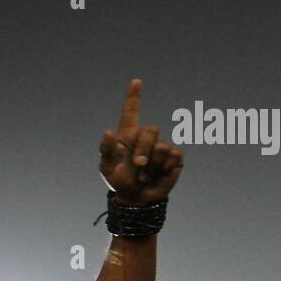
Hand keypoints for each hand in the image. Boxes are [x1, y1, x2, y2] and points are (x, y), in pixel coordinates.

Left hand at [98, 78, 183, 204]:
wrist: (136, 199)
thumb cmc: (120, 182)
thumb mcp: (107, 168)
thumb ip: (106, 150)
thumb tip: (109, 131)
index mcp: (128, 136)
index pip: (131, 113)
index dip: (133, 97)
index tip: (136, 81)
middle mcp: (145, 138)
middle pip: (150, 130)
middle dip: (143, 150)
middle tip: (138, 166)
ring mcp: (161, 147)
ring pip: (161, 146)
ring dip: (152, 163)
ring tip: (145, 175)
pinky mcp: (174, 158)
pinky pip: (172, 156)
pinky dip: (163, 167)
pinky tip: (157, 175)